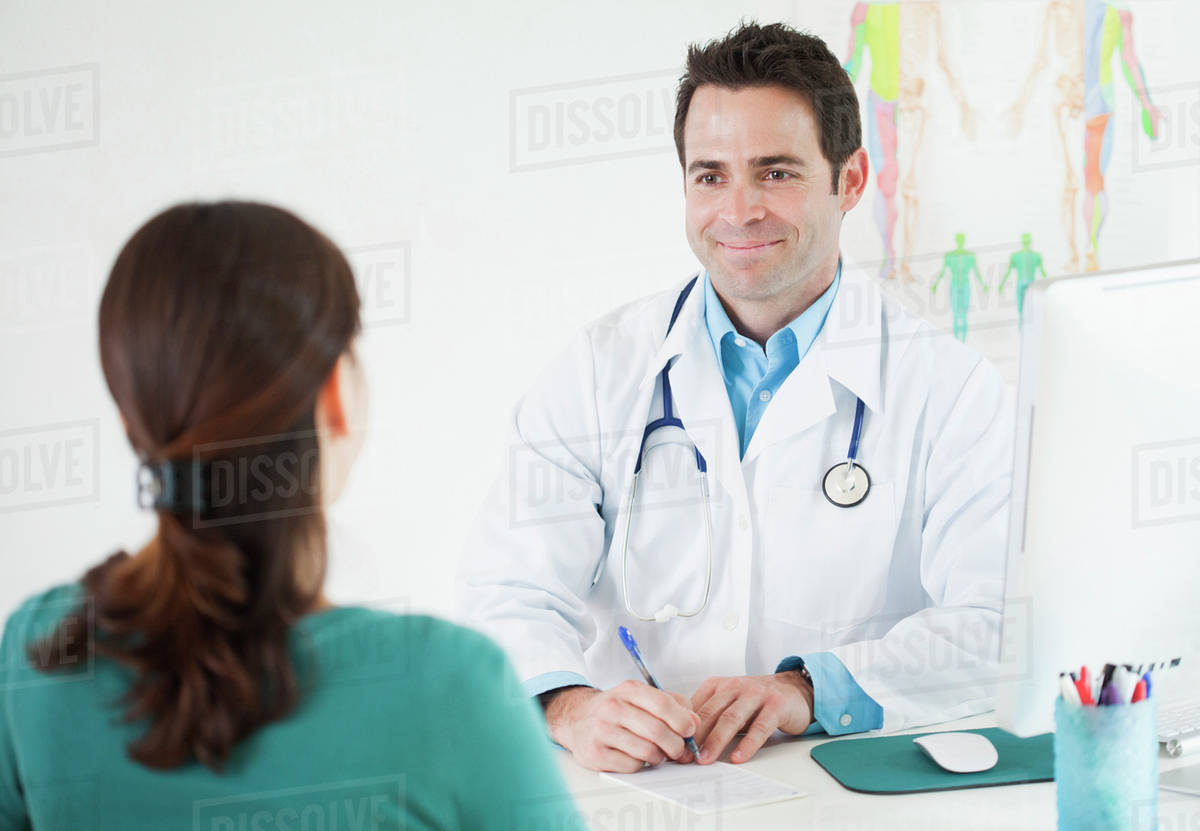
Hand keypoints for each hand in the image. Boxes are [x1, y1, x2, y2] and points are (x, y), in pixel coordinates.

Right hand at [544, 681, 699, 772]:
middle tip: (679, 750)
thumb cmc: (616, 709)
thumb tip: (694, 721)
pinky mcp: (595, 753)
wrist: (577, 718)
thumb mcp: (641, 697)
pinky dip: (640, 765)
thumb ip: (672, 704)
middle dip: (675, 745)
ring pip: (646, 751)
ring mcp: (602, 731)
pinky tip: (636, 757)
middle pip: (657, 731)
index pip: (663, 704)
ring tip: (657, 753)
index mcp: (628, 690)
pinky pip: (631, 766)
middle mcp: (613, 707)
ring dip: (658, 757)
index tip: (690, 730)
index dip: (682, 720)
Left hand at [691, 671, 813, 764]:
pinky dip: (747, 744)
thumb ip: (710, 715)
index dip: (682, 728)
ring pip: (731, 719)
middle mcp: (735, 686)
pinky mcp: (775, 706)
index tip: (673, 747)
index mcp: (719, 685)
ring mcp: (756, 694)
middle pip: (710, 713)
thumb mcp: (730, 702)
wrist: (794, 689)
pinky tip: (738, 757)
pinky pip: (759, 727)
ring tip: (705, 758)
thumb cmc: (757, 700)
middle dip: (695, 737)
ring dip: (716, 740)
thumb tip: (682, 740)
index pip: (695, 707)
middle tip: (684, 756)